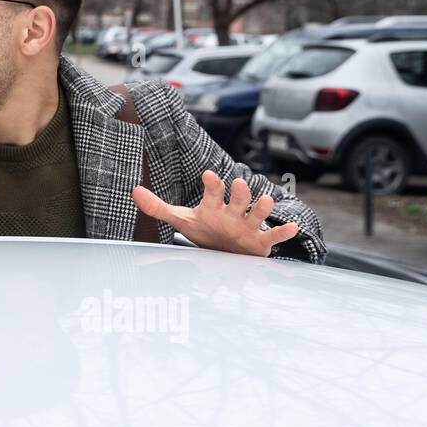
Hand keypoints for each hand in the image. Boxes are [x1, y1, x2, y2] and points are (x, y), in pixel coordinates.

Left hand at [131, 170, 300, 257]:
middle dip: (237, 192)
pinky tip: (291, 227)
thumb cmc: (206, 231)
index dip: (211, 183)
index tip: (207, 174)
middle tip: (236, 182)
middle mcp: (232, 213)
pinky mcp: (260, 243)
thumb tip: (134, 191)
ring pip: (256, 213)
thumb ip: (158, 207)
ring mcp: (248, 226)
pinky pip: (273, 237)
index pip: (212, 191)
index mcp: (213, 206)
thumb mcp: (182, 220)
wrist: (226, 252)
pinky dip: (282, 233)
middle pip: (237, 199)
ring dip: (261, 207)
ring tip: (264, 200)